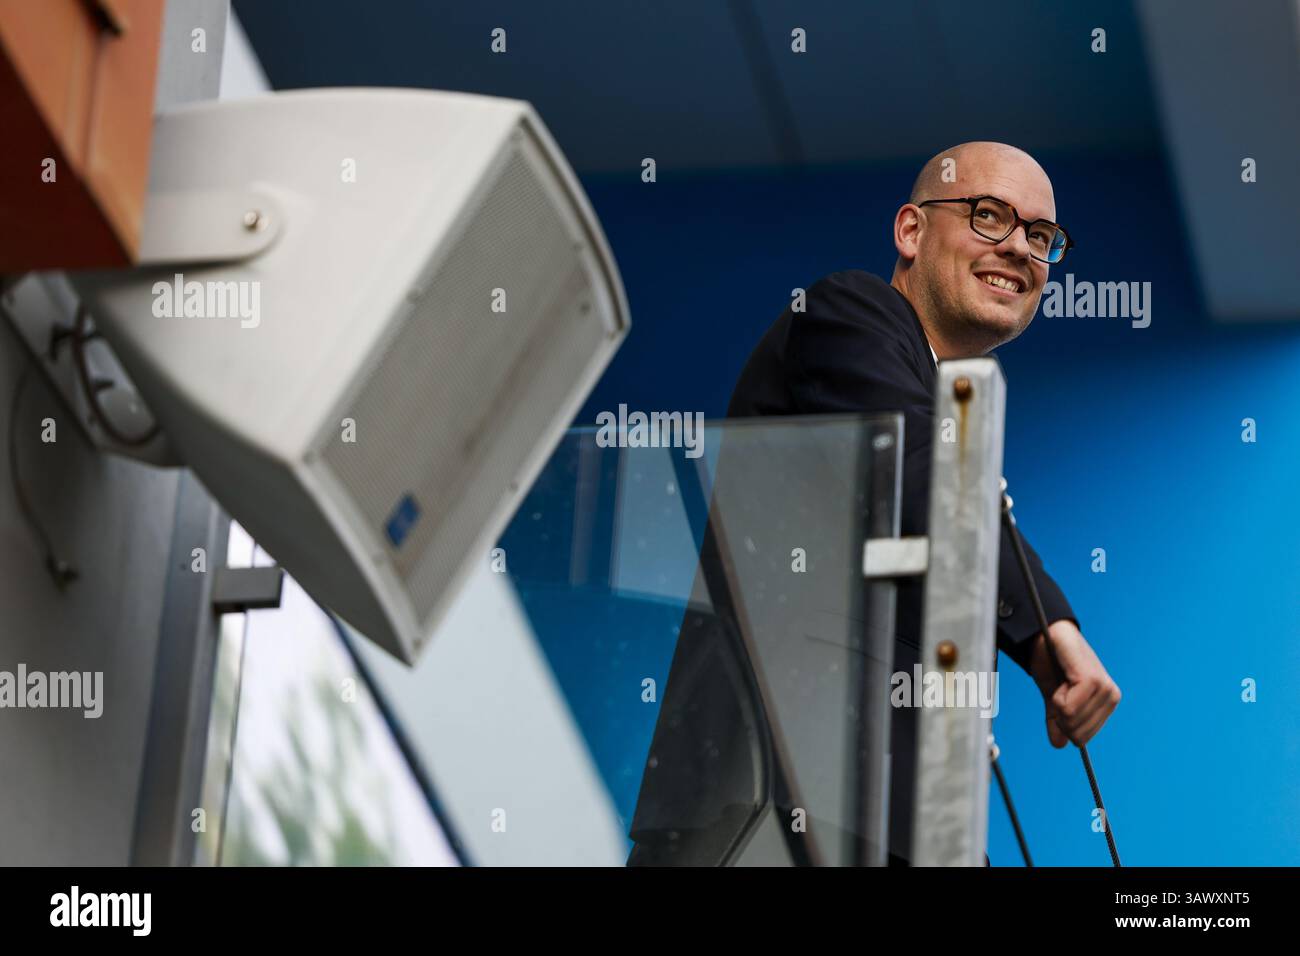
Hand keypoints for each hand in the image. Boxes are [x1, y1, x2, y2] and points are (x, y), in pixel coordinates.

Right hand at [1025, 619, 1119, 747]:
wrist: (1047, 635)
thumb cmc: (1052, 663)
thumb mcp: (1054, 699)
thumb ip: (1059, 721)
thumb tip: (1059, 745)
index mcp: (1107, 704)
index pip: (1082, 739)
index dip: (1062, 723)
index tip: (1060, 698)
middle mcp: (1111, 697)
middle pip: (1077, 733)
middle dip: (1059, 716)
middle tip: (1059, 689)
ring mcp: (1104, 688)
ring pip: (1072, 720)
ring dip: (1057, 702)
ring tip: (1061, 680)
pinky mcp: (1092, 680)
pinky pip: (1067, 707)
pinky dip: (1056, 696)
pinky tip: (1062, 677)